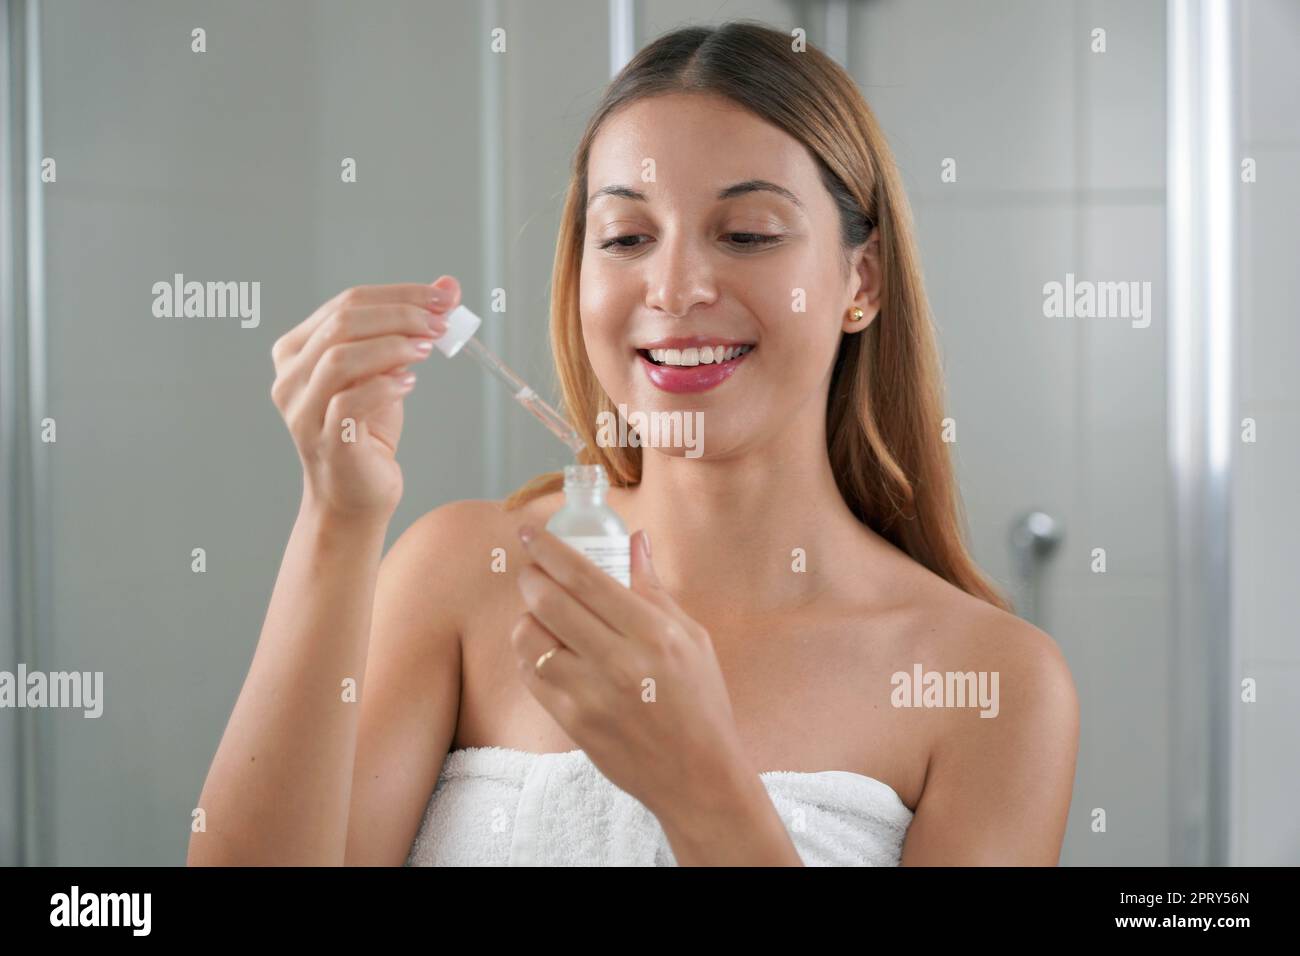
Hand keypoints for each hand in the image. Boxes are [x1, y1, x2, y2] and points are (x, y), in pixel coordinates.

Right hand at [270, 277, 460, 521]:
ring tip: (428, 350)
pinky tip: (410, 384)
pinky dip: (385, 386)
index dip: (399, 294)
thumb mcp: (390, 370)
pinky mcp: (325, 440)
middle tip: (441, 323)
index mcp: (297, 350)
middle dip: (400, 316)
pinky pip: (349, 402)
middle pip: (342, 323)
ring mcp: (302, 410)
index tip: (444, 297)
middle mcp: (290, 377)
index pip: (346, 302)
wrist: (356, 494)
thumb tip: (449, 286)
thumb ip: (410, 327)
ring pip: (340, 358)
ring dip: (393, 346)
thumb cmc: (368, 429)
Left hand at [511, 524, 753, 822]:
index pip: (585, 577)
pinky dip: (528, 653)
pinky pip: (529, 675)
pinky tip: (544, 648)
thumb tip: (636, 540)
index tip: (530, 530)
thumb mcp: (692, 638)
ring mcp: (590, 696)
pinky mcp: (571, 722)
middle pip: (547, 602)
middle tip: (532, 570)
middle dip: (530, 576)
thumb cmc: (701, 702)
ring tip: (542, 615)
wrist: (697, 777)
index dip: (549, 549)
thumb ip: (654, 588)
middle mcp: (619, 662)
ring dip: (527, 617)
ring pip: (529, 639)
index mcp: (653, 634)